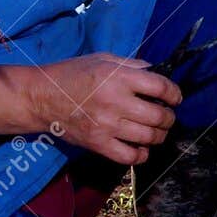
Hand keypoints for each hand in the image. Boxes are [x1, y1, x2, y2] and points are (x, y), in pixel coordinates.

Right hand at [21, 53, 181, 164]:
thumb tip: (157, 72)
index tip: (174, 98)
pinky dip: (141, 154)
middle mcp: (116, 102)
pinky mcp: (98, 144)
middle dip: (169, 117)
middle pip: (159, 116)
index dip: (175, 94)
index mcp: (119, 78)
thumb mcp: (103, 59)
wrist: (41, 97)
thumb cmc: (73, 74)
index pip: (162, 88)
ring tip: (156, 131)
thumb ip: (132, 65)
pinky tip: (140, 148)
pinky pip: (129, 157)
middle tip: (166, 116)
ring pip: (149, 137)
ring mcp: (107, 125)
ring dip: (159, 135)